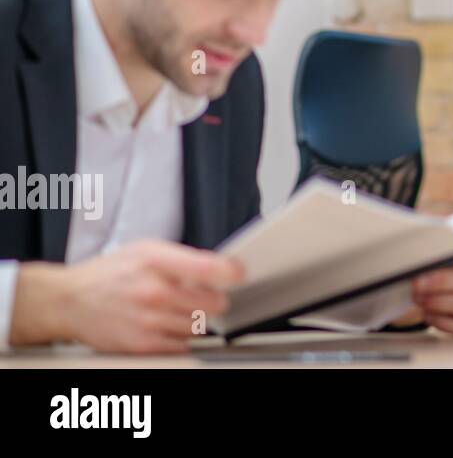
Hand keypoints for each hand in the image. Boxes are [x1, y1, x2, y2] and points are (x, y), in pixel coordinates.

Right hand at [11, 241, 243, 352]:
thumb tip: (221, 268)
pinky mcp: (142, 345)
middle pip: (214, 304)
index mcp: (157, 262)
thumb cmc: (110, 273)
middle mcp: (155, 292)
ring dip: (196, 320)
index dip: (232, 272)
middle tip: (203, 296)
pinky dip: (180, 337)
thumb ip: (183, 258)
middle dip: (214, 300)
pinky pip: (182, 345)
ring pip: (200, 326)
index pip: (210, 268)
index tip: (239, 275)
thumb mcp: (146, 249)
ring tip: (178, 310)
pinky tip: (167, 325)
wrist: (69, 301)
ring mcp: (149, 321)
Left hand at [410, 239, 452, 334]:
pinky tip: (427, 313)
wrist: (421, 280)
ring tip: (419, 299)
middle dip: (444, 282)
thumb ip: (434, 250)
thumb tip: (426, 261)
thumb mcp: (430, 248)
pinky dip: (442, 321)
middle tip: (418, 284)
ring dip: (440, 302)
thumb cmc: (429, 259)